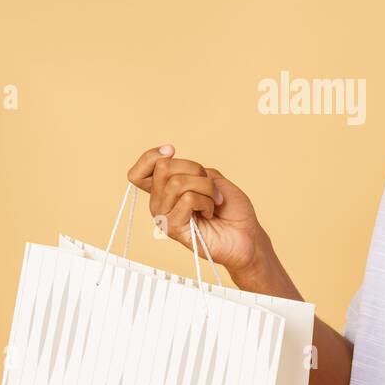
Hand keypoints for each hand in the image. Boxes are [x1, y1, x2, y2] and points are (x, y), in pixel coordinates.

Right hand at [126, 144, 268, 275]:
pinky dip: (206, 202)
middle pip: (162, 168)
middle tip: (209, 185)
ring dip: (206, 187)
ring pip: (177, 182)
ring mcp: (164, 216)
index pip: (138, 172)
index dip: (150, 156)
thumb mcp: (211, 177)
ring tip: (214, 200)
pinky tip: (210, 213)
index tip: (171, 149)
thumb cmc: (231, 209)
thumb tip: (169, 160)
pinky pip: (188, 199)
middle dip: (194, 169)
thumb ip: (189, 169)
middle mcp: (159, 203)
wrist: (246, 235)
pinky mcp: (173, 228)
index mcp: (164, 190)